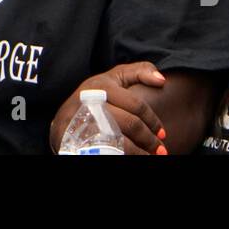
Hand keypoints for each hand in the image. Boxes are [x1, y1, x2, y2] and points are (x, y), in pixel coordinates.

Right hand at [50, 61, 167, 154]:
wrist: (65, 118)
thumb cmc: (96, 94)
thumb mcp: (114, 77)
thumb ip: (139, 72)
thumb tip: (162, 80)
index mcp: (103, 86)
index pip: (136, 105)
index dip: (153, 121)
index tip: (163, 133)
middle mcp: (92, 102)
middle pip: (129, 124)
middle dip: (149, 139)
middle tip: (160, 149)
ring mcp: (83, 121)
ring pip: (119, 140)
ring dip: (139, 151)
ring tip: (150, 156)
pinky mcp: (77, 139)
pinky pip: (106, 150)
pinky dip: (123, 155)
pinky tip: (132, 157)